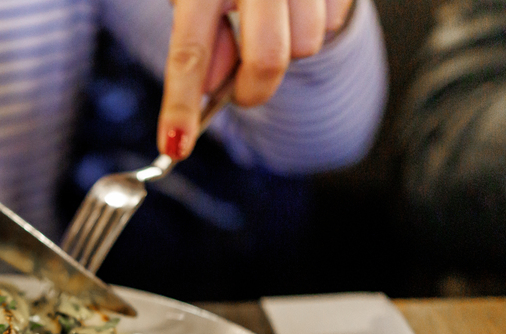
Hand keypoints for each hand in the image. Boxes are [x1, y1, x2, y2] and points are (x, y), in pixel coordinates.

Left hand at [157, 0, 353, 159]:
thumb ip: (201, 40)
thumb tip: (212, 88)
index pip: (190, 52)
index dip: (180, 105)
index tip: (175, 147)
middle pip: (267, 60)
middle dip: (253, 89)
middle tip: (240, 92)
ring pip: (305, 46)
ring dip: (288, 50)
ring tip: (271, 20)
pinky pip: (331, 24)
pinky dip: (313, 24)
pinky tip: (296, 3)